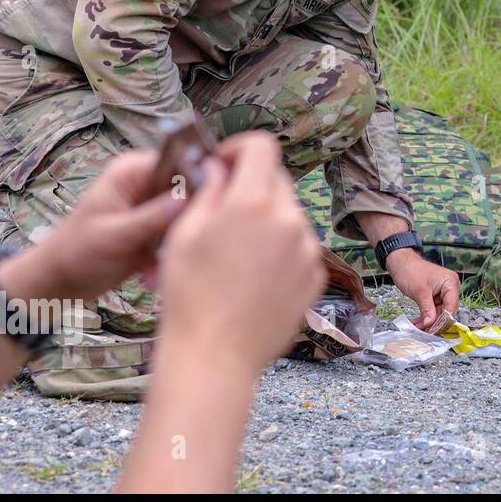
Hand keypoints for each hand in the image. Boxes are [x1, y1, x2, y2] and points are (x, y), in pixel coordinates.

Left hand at [0, 149, 183, 302]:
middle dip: (186, 223)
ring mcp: (154, 208)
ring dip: (176, 245)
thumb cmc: (76, 252)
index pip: (180, 162)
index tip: (208, 208)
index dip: (200, 181)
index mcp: (133, 171)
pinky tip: (151, 276)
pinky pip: (178, 237)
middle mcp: (147, 184)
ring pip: (187, 218)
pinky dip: (168, 258)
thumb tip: (190, 197)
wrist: (59, 282)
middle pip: (189, 192)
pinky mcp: (157, 230)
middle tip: (178, 249)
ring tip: (155, 271)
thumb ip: (152, 216)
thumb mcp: (115, 234)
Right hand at [155, 131, 324, 371]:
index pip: (262, 146)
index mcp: (253, 202)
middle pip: (277, 180)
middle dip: (251, 186)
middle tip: (223, 210)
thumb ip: (209, 190)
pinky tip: (254, 277)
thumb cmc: (189, 294)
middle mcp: (290, 219)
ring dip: (267, 221)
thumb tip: (219, 167)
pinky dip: (280, 251)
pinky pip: (299, 248)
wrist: (215, 355)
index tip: (222, 163)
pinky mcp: (316, 276)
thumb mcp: (184, 233)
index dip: (239, 148)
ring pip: (289, 216)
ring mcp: (308, 249)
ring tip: (236, 253)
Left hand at [386, 249, 459, 330]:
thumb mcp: (420, 292)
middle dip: (435, 322)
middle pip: (447, 311)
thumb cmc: (411, 271)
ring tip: (417, 329)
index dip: (444, 320)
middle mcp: (450, 288)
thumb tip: (431, 324)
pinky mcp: (435, 296)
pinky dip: (425, 317)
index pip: (451, 306)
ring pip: (439, 313)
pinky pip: (432, 310)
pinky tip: (417, 324)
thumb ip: (427, 309)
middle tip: (424, 332)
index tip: (434, 331)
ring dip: (428, 322)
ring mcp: (442, 292)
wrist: (400, 263)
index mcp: (450, 283)